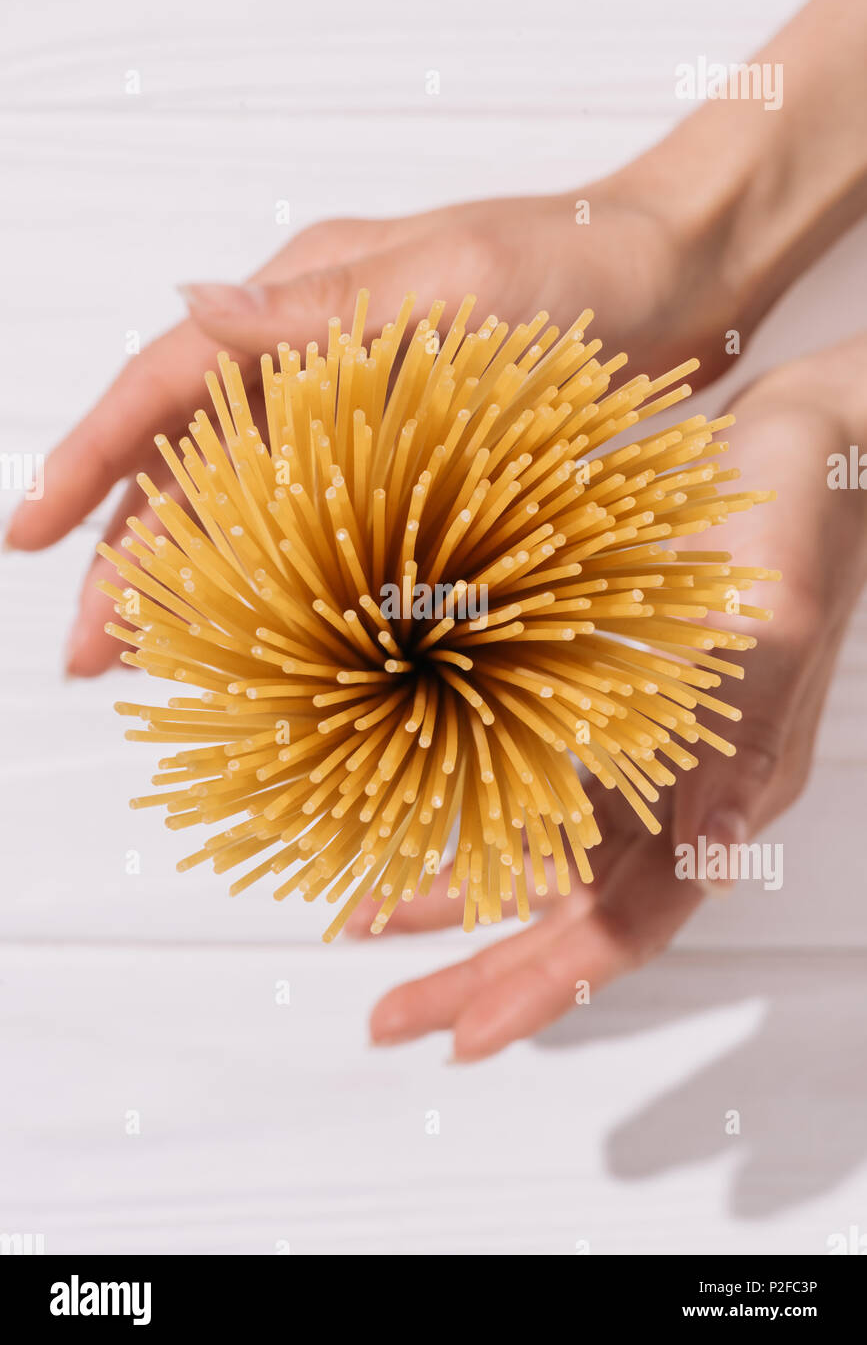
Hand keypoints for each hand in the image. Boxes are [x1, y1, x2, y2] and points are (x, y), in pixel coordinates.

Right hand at [4, 174, 752, 676]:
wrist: (677, 280)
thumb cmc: (575, 263)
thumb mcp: (453, 281)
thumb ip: (326, 312)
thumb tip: (192, 309)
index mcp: (305, 304)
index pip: (168, 383)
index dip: (90, 458)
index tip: (29, 532)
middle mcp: (314, 362)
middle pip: (197, 466)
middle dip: (135, 557)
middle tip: (92, 651)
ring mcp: (360, 416)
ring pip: (252, 509)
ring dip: (204, 583)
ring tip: (154, 664)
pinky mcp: (411, 463)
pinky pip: (323, 530)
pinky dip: (287, 583)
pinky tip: (266, 638)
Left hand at [349, 332, 866, 1061]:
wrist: (802, 452)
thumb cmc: (795, 520)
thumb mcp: (772, 625)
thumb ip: (740, 743)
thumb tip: (710, 855)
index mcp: (721, 799)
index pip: (626, 926)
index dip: (547, 988)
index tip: (465, 1037)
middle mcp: (677, 801)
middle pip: (571, 924)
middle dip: (481, 976)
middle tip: (392, 1021)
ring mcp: (641, 767)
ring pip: (540, 872)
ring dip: (461, 913)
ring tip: (375, 942)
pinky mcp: (606, 721)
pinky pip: (528, 799)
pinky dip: (466, 823)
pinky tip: (412, 835)